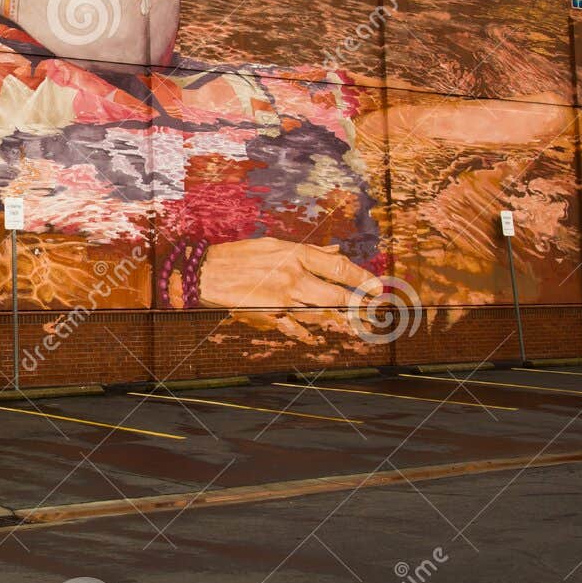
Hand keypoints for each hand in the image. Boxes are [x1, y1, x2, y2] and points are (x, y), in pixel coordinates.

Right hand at [194, 238, 374, 343]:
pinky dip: (308, 332)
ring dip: (342, 320)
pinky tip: (318, 337)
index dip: (361, 277)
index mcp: (294, 253)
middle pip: (336, 292)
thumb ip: (307, 251)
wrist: (204, 273)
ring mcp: (282, 296)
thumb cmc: (238, 256)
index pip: (338, 266)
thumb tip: (335, 252)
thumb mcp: (273, 245)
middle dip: (361, 303)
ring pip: (321, 312)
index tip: (377, 286)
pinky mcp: (270, 313)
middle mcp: (293, 274)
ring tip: (360, 325)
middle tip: (377, 310)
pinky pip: (296, 326)